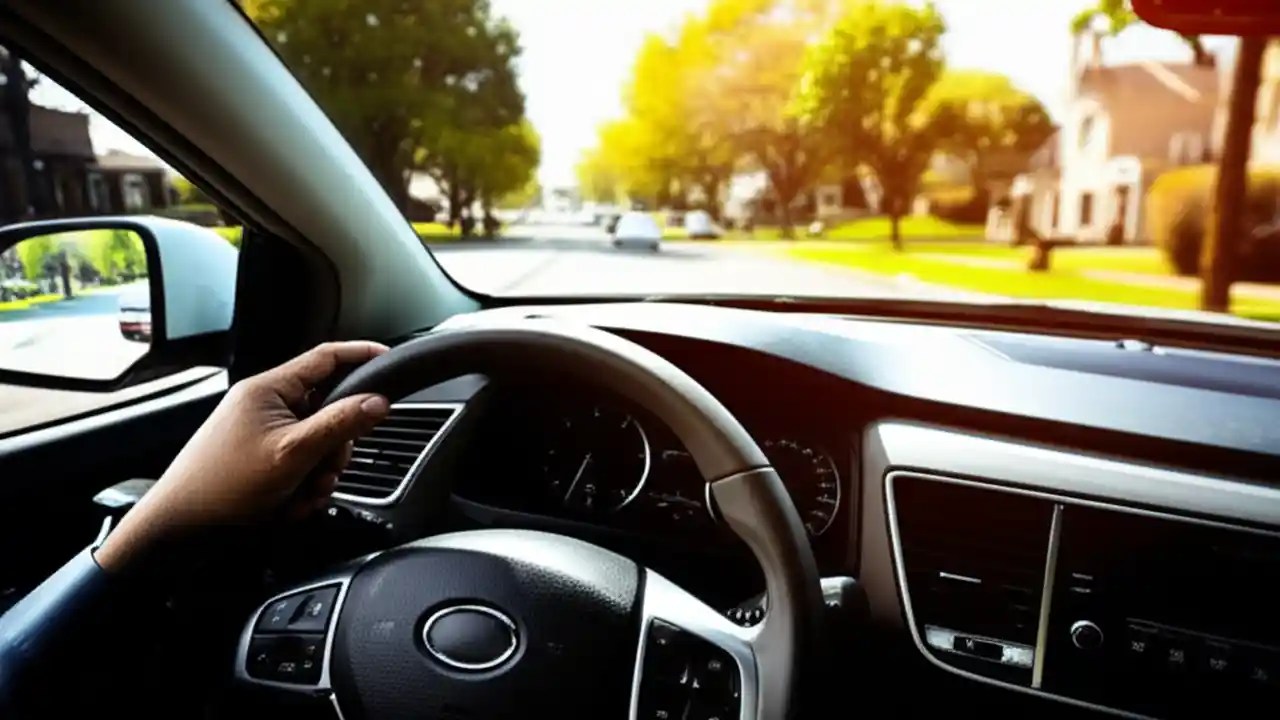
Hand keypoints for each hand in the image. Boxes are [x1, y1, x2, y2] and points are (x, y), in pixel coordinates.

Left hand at [95, 341, 390, 572]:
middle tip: (327, 468)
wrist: (181, 530)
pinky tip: (290, 503)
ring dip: (320, 472)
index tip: (390, 360)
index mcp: (268, 389)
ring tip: (301, 493)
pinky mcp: (261, 460)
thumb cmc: (221, 487)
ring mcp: (263, 434)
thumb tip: (378, 402)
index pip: (326, 357)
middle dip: (337, 445)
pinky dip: (304, 487)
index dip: (362, 356)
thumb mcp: (292, 453)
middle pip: (330, 410)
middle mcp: (266, 407)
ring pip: (319, 444)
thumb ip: (340, 424)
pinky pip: (302, 466)